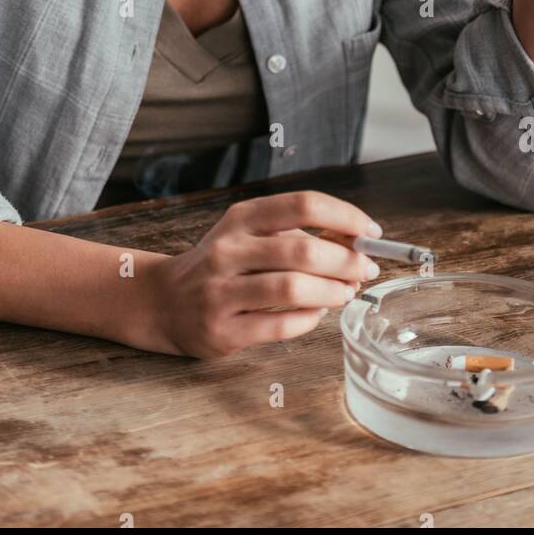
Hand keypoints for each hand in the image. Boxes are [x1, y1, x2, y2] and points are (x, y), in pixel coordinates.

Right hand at [146, 191, 382, 358]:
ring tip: (346, 292)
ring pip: (294, 289)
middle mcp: (228, 250)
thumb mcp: (250, 235)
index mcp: (241, 218)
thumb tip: (355, 241)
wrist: (163, 301)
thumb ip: (297, 234)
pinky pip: (281, 326)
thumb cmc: (221, 265)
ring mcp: (221, 292)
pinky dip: (309, 320)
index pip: (303, 204)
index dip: (345, 217)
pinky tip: (316, 313)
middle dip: (347, 261)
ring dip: (332, 292)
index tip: (370, 231)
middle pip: (304, 250)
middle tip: (366, 269)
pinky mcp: (222, 331)